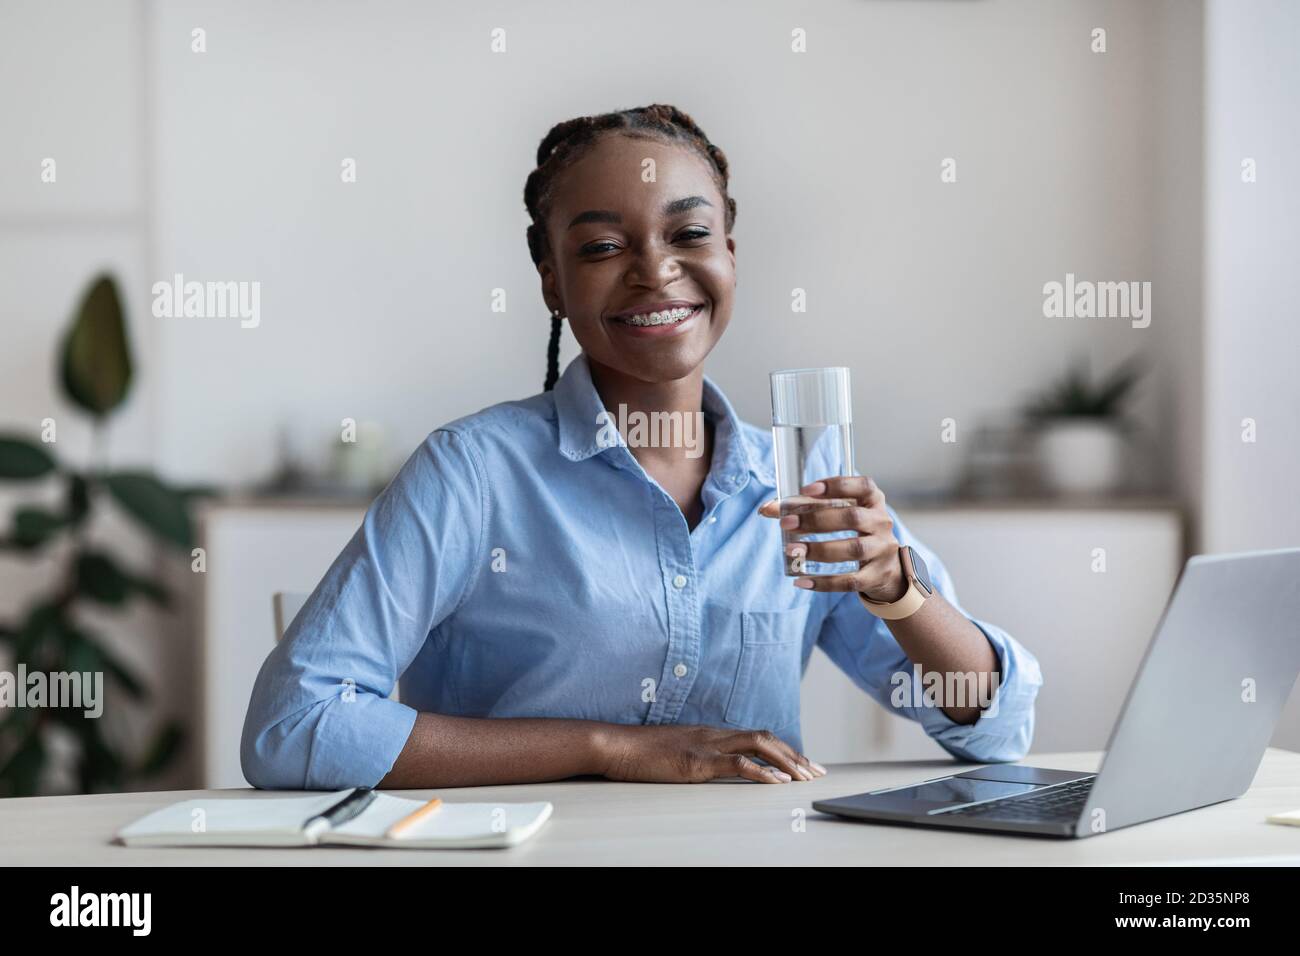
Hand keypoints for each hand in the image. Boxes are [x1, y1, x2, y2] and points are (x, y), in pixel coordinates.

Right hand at [597, 724, 826, 783]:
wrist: (616, 746)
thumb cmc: (641, 753)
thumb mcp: (677, 753)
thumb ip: (699, 756)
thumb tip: (716, 768)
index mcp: (711, 734)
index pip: (757, 737)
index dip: (784, 750)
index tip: (804, 765)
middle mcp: (714, 734)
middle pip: (766, 738)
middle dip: (795, 756)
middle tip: (818, 772)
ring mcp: (707, 745)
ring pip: (758, 745)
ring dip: (786, 762)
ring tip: (805, 777)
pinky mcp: (697, 761)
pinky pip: (737, 764)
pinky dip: (762, 773)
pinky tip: (777, 782)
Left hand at [758, 476, 905, 600]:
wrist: (886, 567)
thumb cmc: (854, 531)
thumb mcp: (838, 513)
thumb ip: (805, 507)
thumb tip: (766, 508)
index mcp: (872, 500)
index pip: (862, 486)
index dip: (836, 485)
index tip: (806, 489)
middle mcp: (881, 522)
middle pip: (853, 518)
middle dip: (817, 520)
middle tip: (786, 523)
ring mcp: (882, 550)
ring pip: (853, 549)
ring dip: (819, 549)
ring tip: (791, 550)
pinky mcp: (876, 576)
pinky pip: (850, 581)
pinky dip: (825, 582)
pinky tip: (801, 580)